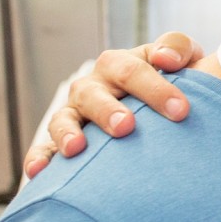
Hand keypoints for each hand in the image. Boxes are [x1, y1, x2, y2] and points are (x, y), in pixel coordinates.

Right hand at [21, 33, 202, 177]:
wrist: (156, 108)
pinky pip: (44, 150)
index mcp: (118, 65)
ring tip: (77, 148)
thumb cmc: (171, 82)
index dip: (156, 89)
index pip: (132, 71)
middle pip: (93, 94)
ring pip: (63, 119)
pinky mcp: (62, 141)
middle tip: (126, 127)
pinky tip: (39, 172)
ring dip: (68, 132)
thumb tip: (167, 59)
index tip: (181, 111)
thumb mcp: (181, 60)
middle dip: (108, 110)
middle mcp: (91, 87)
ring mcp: (74, 114)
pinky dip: (39, 158)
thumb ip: (177, 48)